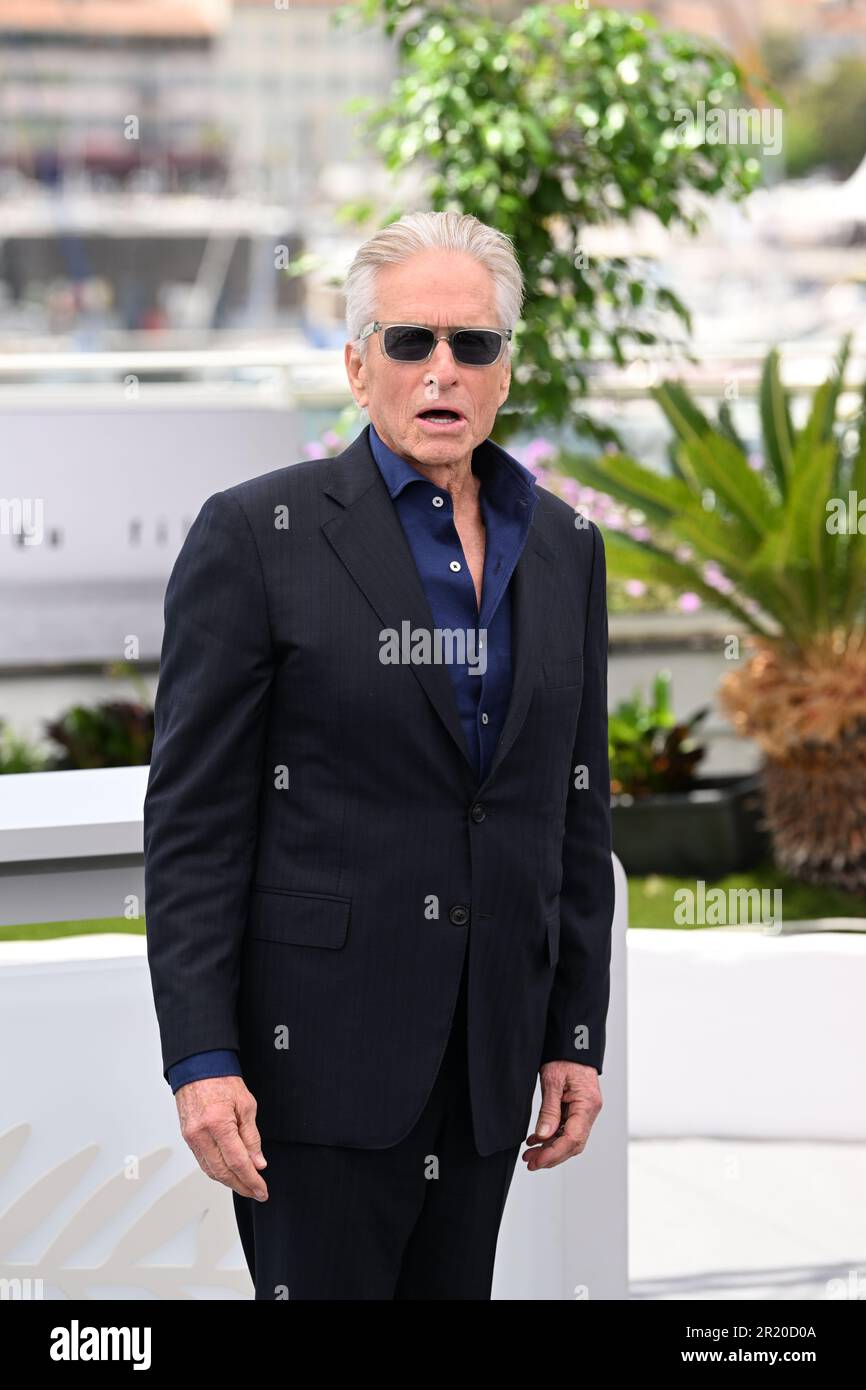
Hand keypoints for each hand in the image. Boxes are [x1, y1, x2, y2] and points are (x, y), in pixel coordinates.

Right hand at [176, 1075, 268, 1199]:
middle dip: (241, 1186)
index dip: (251, 1180)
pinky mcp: (187, 1137)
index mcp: (218, 1123)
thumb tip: (258, 1163)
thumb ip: (251, 1137)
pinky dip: (216, 1171)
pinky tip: (228, 1173)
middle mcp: (201, 1134)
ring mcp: (191, 1137)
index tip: (262, 1190)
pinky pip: (202, 1161)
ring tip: (245, 1185)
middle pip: (222, 1172)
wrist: (199, 1067)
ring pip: (210, 1170)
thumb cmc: (222, 1080)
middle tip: (256, 1192)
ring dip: (229, 1182)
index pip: (237, 1162)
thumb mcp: (246, 1105)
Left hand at [523, 1061, 601, 1170]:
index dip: (554, 1153)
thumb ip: (549, 1110)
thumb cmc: (565, 1057)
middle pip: (573, 1144)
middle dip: (551, 1156)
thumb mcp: (552, 1080)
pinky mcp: (578, 1109)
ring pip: (569, 1139)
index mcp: (587, 1104)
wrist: (572, 1043)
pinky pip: (567, 1129)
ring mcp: (585, 1111)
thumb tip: (543, 1136)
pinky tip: (536, 1140)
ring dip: (550, 1148)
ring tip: (530, 1154)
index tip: (538, 1161)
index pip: (573, 1138)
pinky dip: (552, 1137)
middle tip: (530, 1162)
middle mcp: (590, 1111)